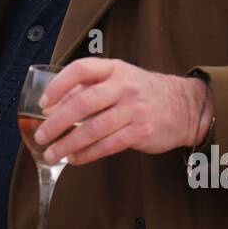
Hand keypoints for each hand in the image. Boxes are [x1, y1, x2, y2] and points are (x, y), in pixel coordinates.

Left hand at [34, 58, 211, 165]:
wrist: (186, 106)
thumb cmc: (143, 93)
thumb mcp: (120, 79)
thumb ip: (91, 88)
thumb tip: (55, 105)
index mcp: (114, 69)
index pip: (81, 70)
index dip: (58, 85)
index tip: (43, 102)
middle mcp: (124, 86)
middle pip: (83, 103)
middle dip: (57, 122)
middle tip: (41, 135)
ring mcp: (134, 109)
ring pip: (94, 128)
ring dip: (69, 143)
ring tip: (53, 153)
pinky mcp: (141, 132)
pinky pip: (108, 145)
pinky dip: (88, 154)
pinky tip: (75, 158)